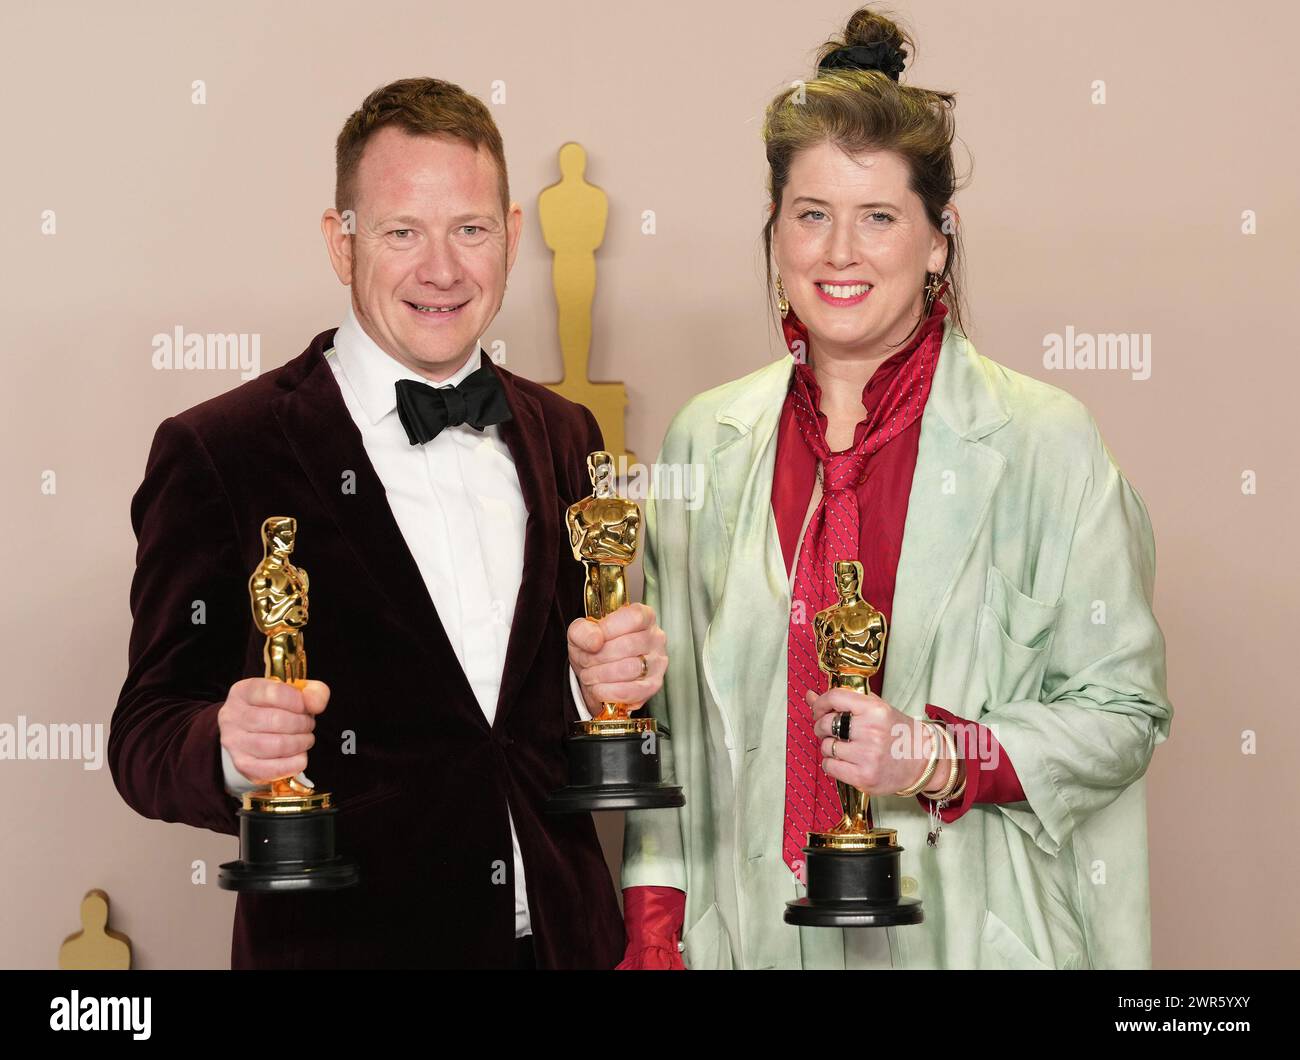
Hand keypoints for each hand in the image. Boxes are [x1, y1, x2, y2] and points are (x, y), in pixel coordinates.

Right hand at [218, 677, 327, 784]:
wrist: (254, 733)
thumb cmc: (277, 709)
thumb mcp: (295, 692)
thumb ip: (313, 691)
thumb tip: (316, 704)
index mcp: (244, 691)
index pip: (275, 693)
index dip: (299, 702)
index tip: (305, 707)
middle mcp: (232, 715)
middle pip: (276, 720)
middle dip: (302, 724)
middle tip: (308, 725)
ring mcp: (234, 742)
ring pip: (277, 745)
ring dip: (300, 742)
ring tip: (305, 739)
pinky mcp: (243, 765)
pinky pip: (275, 768)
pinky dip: (295, 762)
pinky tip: (299, 755)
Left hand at [567, 603, 666, 715]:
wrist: (594, 672)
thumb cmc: (594, 647)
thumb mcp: (581, 632)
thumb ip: (583, 630)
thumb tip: (595, 641)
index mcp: (643, 616)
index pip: (633, 618)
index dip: (608, 629)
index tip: (593, 639)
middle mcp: (655, 637)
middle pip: (627, 646)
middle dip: (598, 656)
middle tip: (586, 660)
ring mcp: (657, 662)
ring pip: (629, 669)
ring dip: (601, 675)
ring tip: (591, 674)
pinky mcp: (653, 685)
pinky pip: (631, 691)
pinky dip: (608, 691)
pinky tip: (599, 687)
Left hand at [807, 687, 945, 795]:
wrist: (923, 761)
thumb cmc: (897, 733)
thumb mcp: (876, 710)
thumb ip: (844, 703)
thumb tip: (809, 696)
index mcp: (875, 709)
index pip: (835, 697)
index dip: (820, 703)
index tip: (818, 709)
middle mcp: (871, 731)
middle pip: (825, 724)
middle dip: (822, 727)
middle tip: (830, 731)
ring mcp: (867, 755)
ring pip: (827, 747)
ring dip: (830, 747)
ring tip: (846, 747)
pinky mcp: (864, 777)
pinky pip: (830, 767)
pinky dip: (832, 764)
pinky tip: (845, 761)